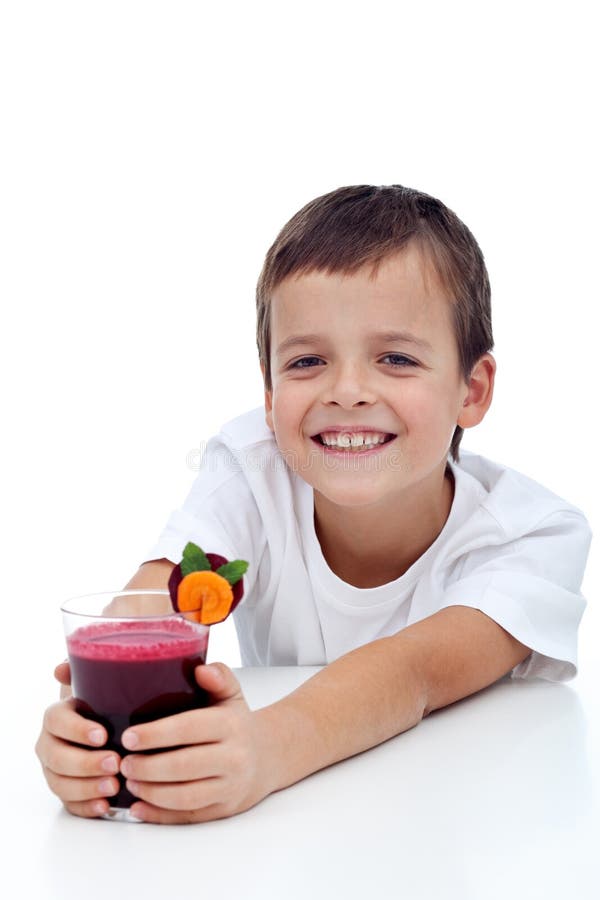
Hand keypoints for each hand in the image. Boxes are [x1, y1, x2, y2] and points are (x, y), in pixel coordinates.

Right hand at [35, 662, 121, 817]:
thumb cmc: (108, 701)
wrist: (114, 724)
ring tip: (114, 787)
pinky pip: (70, 803)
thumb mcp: (103, 684)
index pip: (56, 721)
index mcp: (58, 715)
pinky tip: (105, 806)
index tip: (103, 735)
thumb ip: (86, 671)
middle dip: (84, 763)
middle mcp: (51, 743)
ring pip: (60, 783)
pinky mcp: (68, 790)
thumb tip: (61, 668)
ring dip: (86, 787)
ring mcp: (56, 769)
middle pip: (56, 757)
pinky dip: (87, 806)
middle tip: (115, 763)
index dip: (76, 729)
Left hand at [119, 664, 274, 823]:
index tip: (129, 737)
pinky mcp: (223, 810)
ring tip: (130, 782)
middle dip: (147, 767)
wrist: (268, 758)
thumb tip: (200, 669)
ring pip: (185, 796)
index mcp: (231, 725)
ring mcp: (230, 787)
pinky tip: (139, 808)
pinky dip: (160, 815)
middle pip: (184, 767)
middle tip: (122, 763)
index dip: (156, 734)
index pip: (190, 729)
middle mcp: (233, 757)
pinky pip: (188, 817)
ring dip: (151, 792)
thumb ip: (218, 677)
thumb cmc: (238, 725)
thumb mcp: (232, 696)